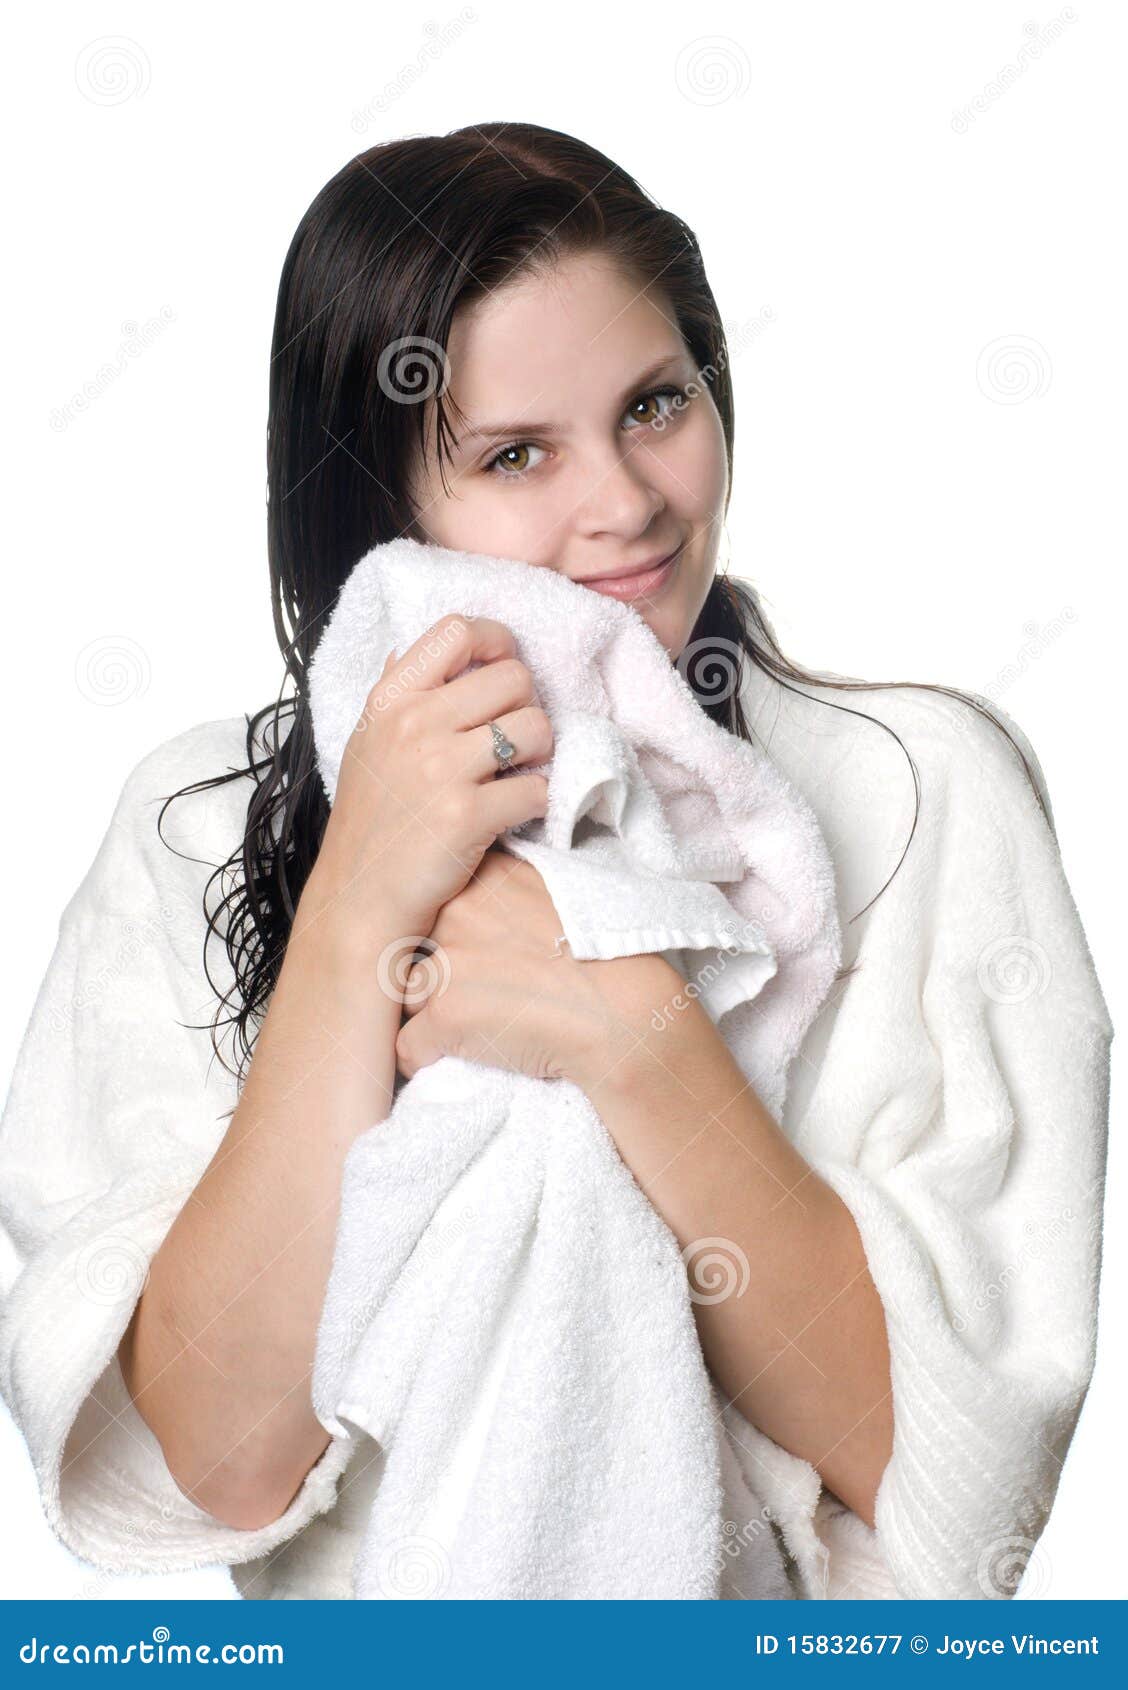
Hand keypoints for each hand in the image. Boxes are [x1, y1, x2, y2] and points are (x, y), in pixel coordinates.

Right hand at [310, 614, 552, 949]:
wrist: (360, 896)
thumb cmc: (370, 821)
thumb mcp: (367, 743)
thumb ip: (393, 694)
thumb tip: (407, 648)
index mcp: (390, 701)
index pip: (456, 630)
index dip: (496, 641)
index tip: (503, 667)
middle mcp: (414, 725)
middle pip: (513, 676)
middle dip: (527, 706)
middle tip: (517, 739)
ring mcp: (441, 770)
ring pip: (536, 726)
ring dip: (542, 753)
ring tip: (520, 773)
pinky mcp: (468, 816)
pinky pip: (537, 787)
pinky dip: (537, 802)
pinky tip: (515, 812)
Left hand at [394, 847, 682, 1090]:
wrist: (625, 1011)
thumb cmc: (609, 956)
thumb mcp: (565, 893)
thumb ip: (518, 886)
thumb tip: (499, 886)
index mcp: (487, 879)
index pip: (435, 894)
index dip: (445, 926)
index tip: (468, 949)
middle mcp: (458, 914)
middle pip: (415, 941)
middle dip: (431, 967)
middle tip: (467, 991)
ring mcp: (449, 966)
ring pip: (407, 991)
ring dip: (427, 1011)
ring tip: (463, 1027)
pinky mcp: (445, 1017)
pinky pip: (407, 1044)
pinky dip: (422, 1058)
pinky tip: (447, 1059)